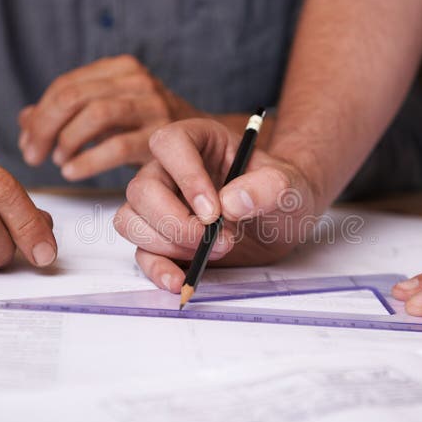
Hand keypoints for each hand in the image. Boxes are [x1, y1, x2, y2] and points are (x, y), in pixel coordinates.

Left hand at [18, 54, 200, 180]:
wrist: (202, 145)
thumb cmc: (149, 131)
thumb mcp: (108, 115)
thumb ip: (67, 115)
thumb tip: (24, 120)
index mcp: (121, 69)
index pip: (66, 85)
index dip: (40, 115)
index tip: (28, 144)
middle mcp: (137, 80)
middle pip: (74, 96)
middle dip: (45, 128)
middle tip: (33, 155)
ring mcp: (153, 105)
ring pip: (95, 115)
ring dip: (66, 141)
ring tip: (58, 162)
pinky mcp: (163, 135)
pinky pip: (117, 145)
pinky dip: (88, 160)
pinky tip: (73, 171)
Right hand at [113, 119, 317, 291]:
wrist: (284, 220)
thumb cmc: (282, 192)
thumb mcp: (289, 184)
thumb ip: (268, 187)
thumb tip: (231, 203)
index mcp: (199, 141)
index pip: (169, 143)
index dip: (185, 175)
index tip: (213, 210)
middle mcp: (171, 170)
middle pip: (143, 188)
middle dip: (176, 222)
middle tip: (215, 237)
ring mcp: (162, 205)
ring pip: (132, 220)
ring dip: (169, 244)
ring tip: (215, 252)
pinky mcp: (163, 238)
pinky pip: (142, 253)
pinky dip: (157, 269)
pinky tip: (180, 280)